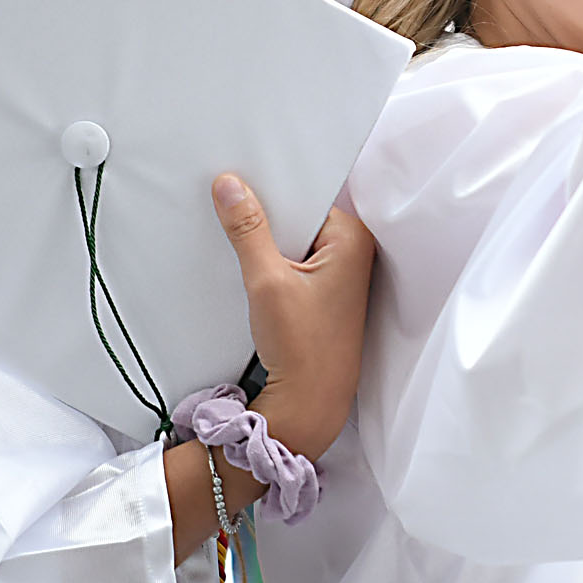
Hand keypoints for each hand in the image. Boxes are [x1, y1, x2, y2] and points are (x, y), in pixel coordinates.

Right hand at [212, 173, 373, 460]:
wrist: (310, 404)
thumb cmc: (303, 349)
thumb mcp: (266, 282)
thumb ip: (247, 230)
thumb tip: (230, 186)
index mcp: (351, 239)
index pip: (305, 194)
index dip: (271, 188)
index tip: (239, 178)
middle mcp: (352, 251)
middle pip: (299, 215)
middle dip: (266, 215)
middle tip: (230, 209)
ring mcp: (339, 273)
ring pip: (292, 239)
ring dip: (265, 241)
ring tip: (237, 241)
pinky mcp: (324, 291)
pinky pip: (292, 260)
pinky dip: (270, 262)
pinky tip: (250, 268)